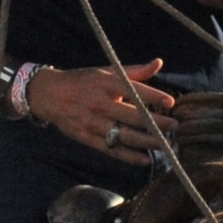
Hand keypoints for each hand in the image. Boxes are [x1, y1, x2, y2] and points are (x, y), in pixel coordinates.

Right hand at [24, 59, 171, 163]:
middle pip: (133, 116)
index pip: (133, 90)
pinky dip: (129, 156)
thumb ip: (134, 71)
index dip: (153, 96)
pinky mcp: (86, 137)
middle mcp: (100, 103)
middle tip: (175, 126)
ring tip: (166, 144)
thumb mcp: (105, 72)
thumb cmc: (83, 81)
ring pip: (124, 135)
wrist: (47, 94)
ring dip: (148, 142)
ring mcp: (93, 122)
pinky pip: (111, 149)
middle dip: (156, 123)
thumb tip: (159, 63)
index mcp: (105, 83)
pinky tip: (145, 159)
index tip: (171, 103)